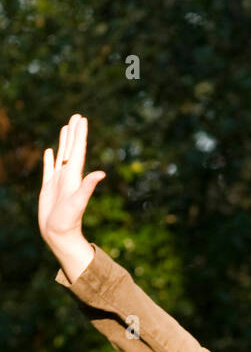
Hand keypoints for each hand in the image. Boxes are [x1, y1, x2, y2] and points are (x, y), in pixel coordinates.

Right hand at [39, 114, 104, 277]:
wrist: (59, 235)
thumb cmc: (69, 221)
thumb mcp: (79, 202)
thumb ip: (88, 186)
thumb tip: (102, 173)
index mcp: (74, 176)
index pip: (78, 150)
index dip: (80, 134)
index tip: (82, 119)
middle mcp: (67, 176)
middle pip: (71, 149)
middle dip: (73, 132)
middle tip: (76, 116)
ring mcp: (58, 181)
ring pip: (61, 155)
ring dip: (63, 141)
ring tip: (66, 127)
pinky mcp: (48, 187)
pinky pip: (48, 169)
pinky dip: (49, 159)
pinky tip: (49, 150)